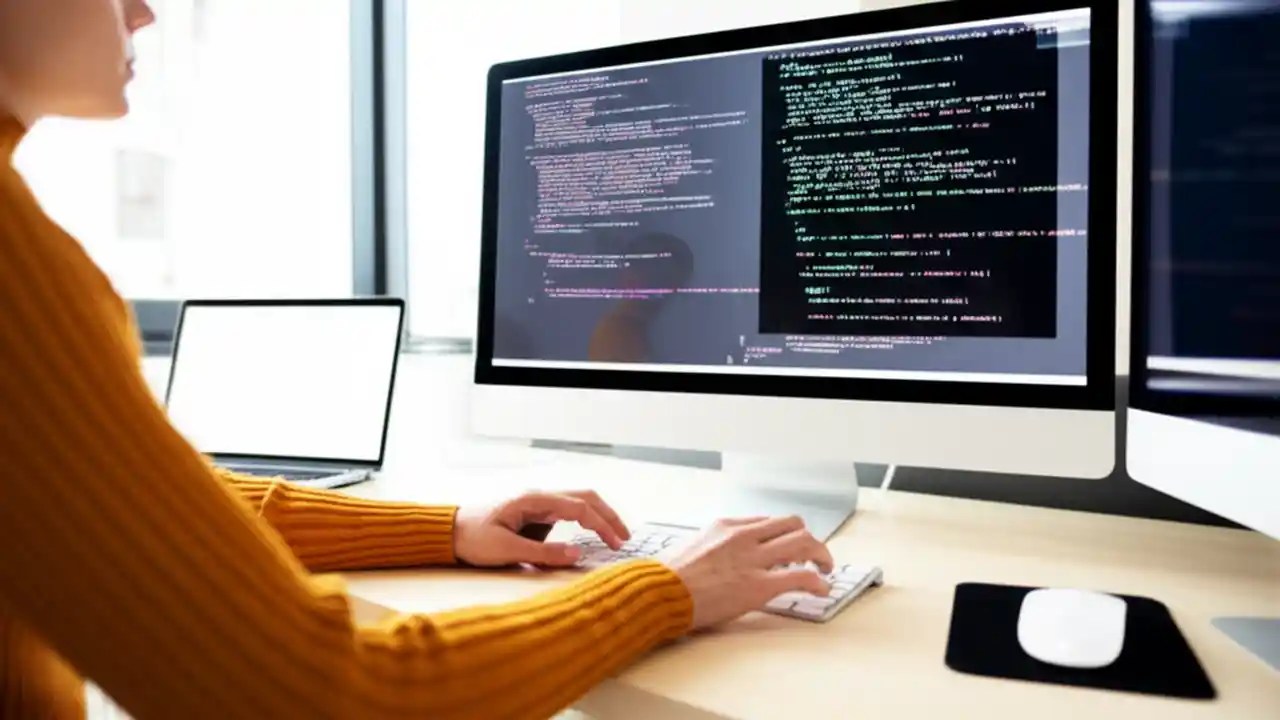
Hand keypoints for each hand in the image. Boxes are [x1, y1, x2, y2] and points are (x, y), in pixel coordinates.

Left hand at [454, 490, 630, 566]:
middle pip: (586, 496)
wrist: (449, 532)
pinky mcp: (536, 514)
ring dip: (599, 516)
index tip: (617, 544)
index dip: (602, 525)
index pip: (579, 507)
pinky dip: (585, 521)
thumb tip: (578, 554)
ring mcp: (538, 504)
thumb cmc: (474, 539)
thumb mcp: (507, 550)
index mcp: (534, 500)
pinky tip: (592, 536)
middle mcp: (539, 497)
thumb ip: (544, 553)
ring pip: (578, 501)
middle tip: (626, 537)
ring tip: (615, 536)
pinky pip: (567, 513)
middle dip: (609, 515)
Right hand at [667, 516, 832, 629]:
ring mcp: (753, 560)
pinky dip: (818, 581)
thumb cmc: (669, 576)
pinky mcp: (759, 585)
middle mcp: (744, 537)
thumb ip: (714, 545)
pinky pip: (800, 577)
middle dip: (809, 539)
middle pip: (793, 524)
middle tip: (814, 555)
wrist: (661, 592)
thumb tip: (724, 554)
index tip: (788, 548)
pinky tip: (822, 589)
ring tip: (825, 568)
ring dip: (821, 555)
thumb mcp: (692, 546)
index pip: (768, 521)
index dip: (784, 535)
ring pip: (804, 542)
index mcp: (727, 526)